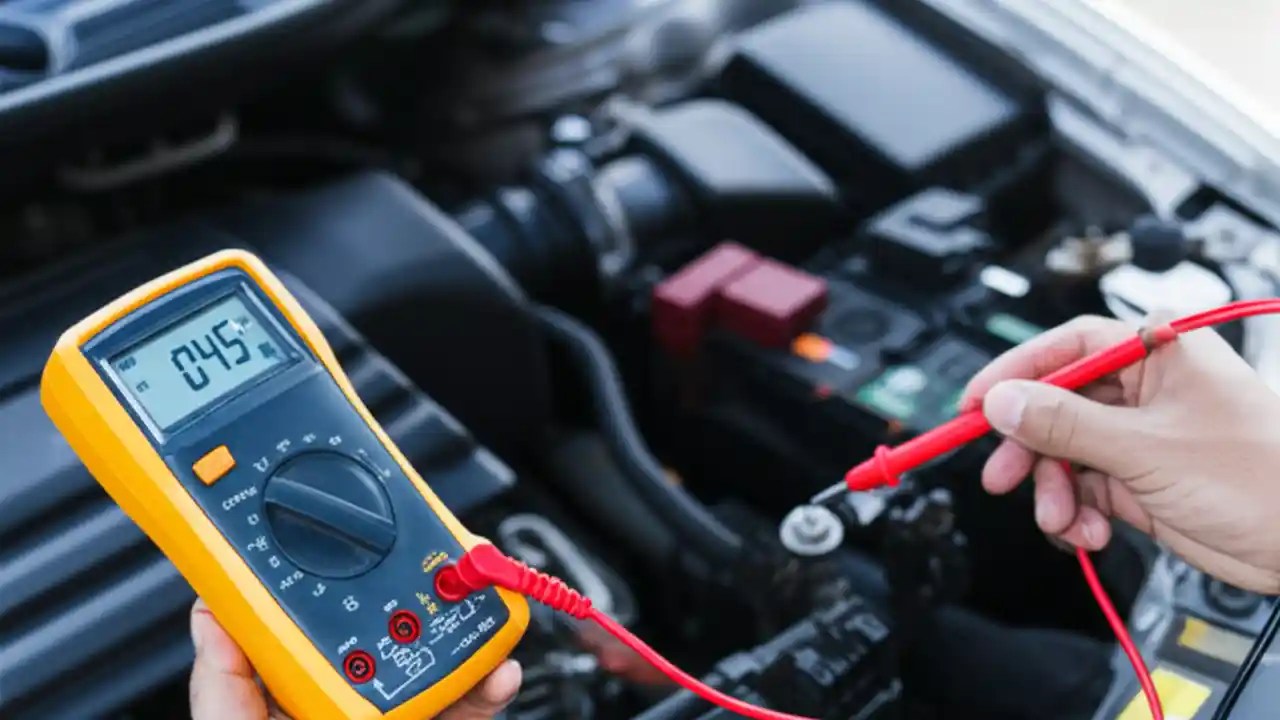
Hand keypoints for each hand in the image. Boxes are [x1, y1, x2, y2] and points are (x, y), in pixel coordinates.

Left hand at [190, 599, 521, 718]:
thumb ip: (223, 679)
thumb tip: (212, 609)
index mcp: (297, 688)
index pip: (325, 619)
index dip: (355, 581)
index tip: (377, 553)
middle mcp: (353, 697)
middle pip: (399, 630)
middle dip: (434, 597)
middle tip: (454, 573)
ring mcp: (396, 717)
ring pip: (443, 664)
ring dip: (472, 634)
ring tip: (484, 611)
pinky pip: (469, 708)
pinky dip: (491, 688)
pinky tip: (498, 672)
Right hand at [960, 314, 1279, 594]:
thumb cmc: (1264, 476)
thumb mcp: (1146, 447)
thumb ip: (1065, 423)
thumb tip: (1003, 401)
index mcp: (1156, 351)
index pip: (1065, 347)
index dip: (1013, 374)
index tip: (974, 404)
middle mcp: (1145, 388)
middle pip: (1054, 405)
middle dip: (1029, 449)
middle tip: (1003, 476)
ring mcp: (1140, 435)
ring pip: (1063, 453)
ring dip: (1054, 491)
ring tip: (1063, 519)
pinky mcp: (1139, 479)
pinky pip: (1083, 488)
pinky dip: (1076, 513)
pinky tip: (1086, 531)